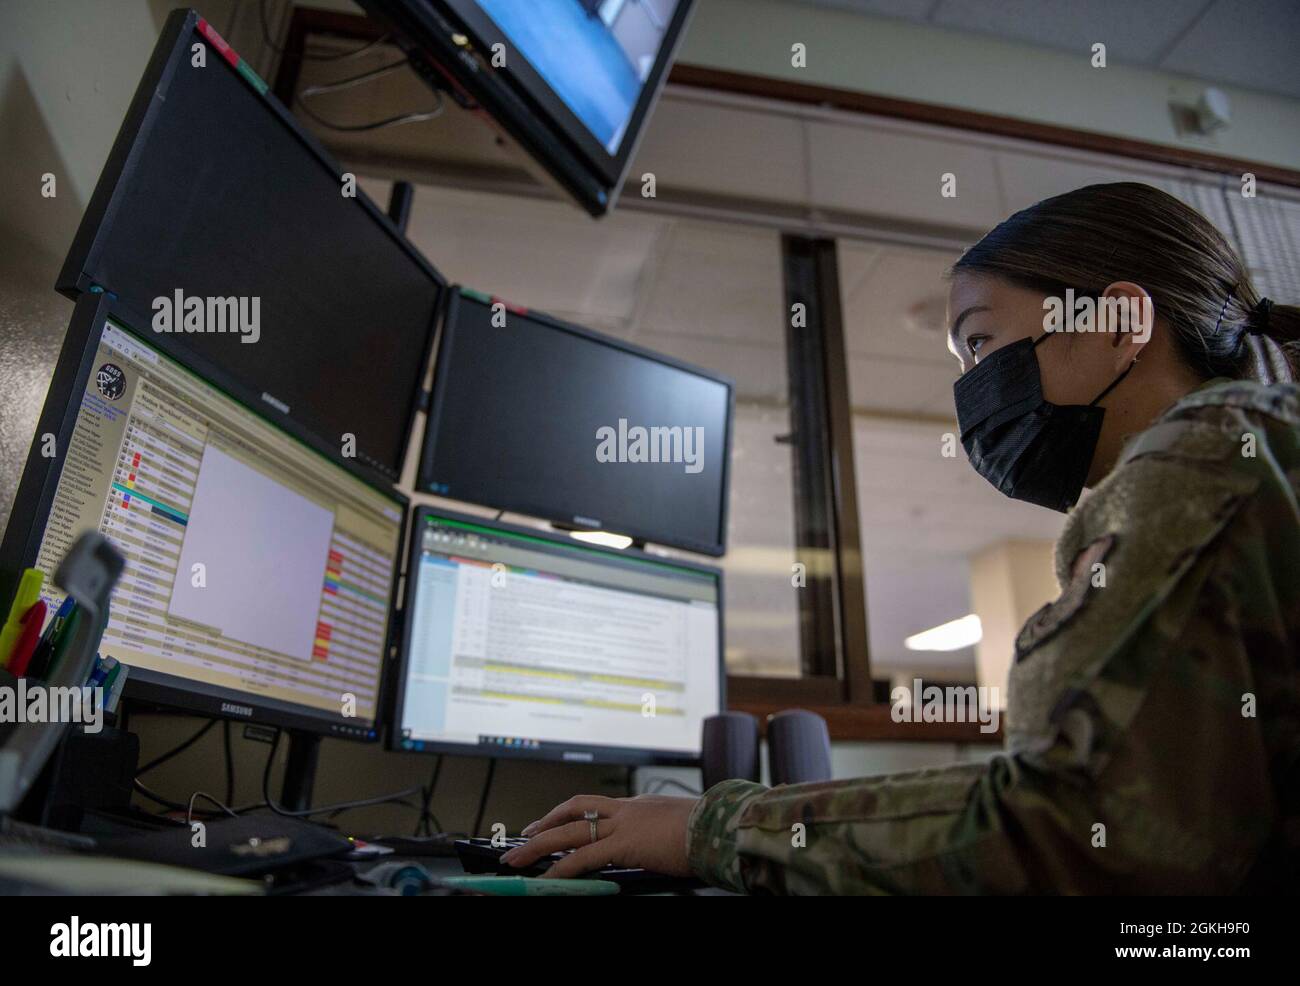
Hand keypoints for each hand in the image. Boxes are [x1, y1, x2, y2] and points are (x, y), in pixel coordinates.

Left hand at [500, 794, 698, 877]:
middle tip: (524, 835)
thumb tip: (661, 847)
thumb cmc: (710, 830)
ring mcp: (623, 825)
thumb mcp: (679, 827)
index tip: (555, 822)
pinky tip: (546, 879)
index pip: (596, 807)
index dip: (570, 814)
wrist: (722, 826)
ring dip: (538, 844)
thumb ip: (661, 833)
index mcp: (639, 805)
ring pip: (569, 831)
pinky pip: (583, 857)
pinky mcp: (625, 844)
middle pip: (574, 811)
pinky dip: (561, 868)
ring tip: (516, 858)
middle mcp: (626, 810)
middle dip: (545, 824)